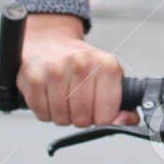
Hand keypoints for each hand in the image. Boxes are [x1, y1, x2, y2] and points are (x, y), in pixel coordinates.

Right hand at [16, 13, 135, 127]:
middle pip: (83, 119)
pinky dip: (46, 111)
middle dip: (81, 117)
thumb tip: (130, 121)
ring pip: (62, 119)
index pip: (107, 114)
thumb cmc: (81, 62)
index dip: (101, 118)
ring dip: (63, 115)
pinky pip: (42, 115)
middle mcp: (82, 65)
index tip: (97, 110)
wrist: (50, 42)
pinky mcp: (34, 79)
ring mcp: (56, 72)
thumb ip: (121, 101)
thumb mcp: (108, 75)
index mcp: (106, 65)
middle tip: (78, 102)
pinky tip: (50, 95)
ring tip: (64, 97)